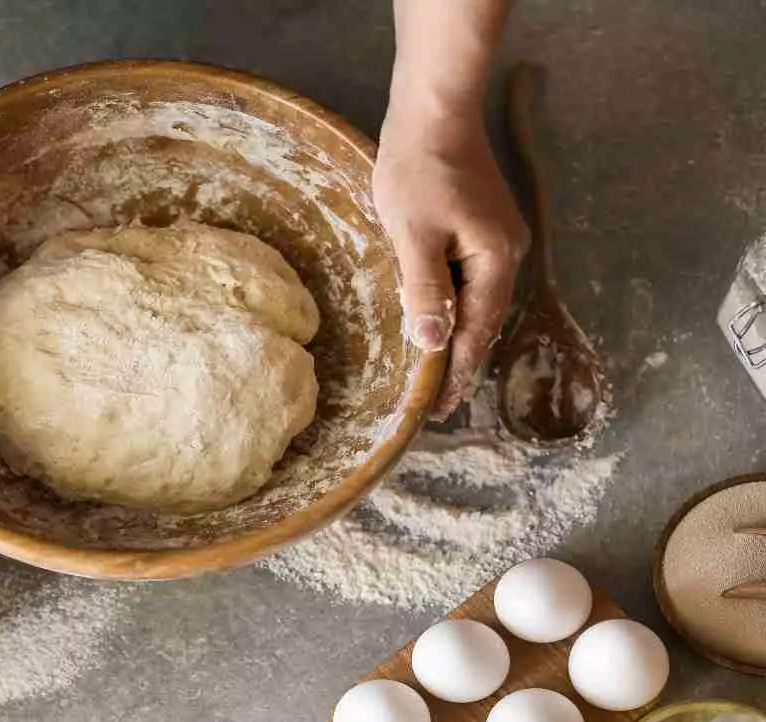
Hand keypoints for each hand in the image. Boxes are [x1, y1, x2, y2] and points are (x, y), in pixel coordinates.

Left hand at [373, 108, 528, 419]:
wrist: (434, 112)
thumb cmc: (419, 170)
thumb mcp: (413, 234)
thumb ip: (424, 289)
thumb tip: (433, 344)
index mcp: (496, 260)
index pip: (477, 331)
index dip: (458, 372)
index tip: (440, 409)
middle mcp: (508, 253)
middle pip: (483, 318)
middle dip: (460, 359)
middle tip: (436, 402)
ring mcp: (498, 238)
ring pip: (476, 299)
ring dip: (457, 332)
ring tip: (435, 370)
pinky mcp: (482, 226)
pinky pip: (469, 277)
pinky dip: (453, 302)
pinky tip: (436, 317)